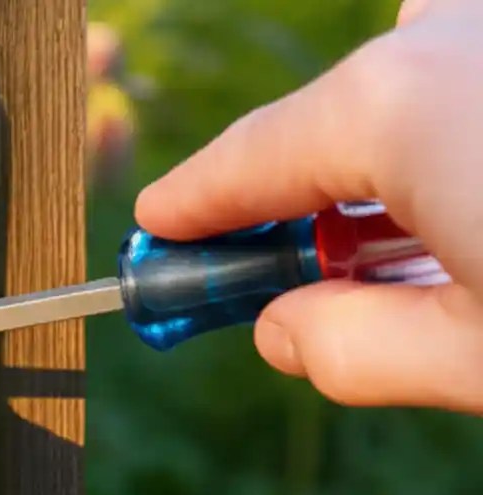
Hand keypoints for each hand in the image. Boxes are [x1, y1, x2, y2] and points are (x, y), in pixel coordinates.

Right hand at [136, 0, 482, 413]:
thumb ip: (354, 349)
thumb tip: (285, 331)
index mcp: (399, 107)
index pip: (250, 160)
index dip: (191, 206)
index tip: (155, 233)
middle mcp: (453, 36)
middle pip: (332, 121)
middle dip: (300, 202)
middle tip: (283, 284)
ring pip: (409, 79)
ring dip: (390, 165)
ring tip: (421, 264)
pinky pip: (466, 64)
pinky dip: (452, 127)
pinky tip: (475, 209)